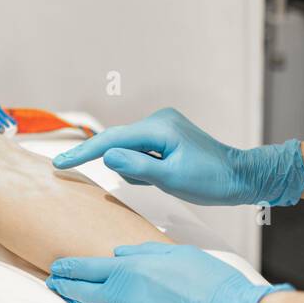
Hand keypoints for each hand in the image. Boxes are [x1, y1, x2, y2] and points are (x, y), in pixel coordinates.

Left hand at [46, 242, 292, 302]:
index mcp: (128, 272)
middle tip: (53, 282)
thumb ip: (140, 253)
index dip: (67, 268)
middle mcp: (121, 298)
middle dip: (63, 286)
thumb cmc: (209, 282)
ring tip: (69, 298)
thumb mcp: (174, 254)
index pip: (84, 269)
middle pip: (81, 292)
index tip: (56, 267)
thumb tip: (116, 255)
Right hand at [51, 107, 303, 206]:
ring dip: (126, 164)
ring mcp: (163, 128)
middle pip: (117, 141)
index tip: (59, 162)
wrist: (243, 177)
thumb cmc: (213, 180)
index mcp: (159, 129)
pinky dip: (137, 164)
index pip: (112, 141)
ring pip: (128, 148)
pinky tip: (154, 174)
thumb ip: (138, 167)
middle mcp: (158, 122)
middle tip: (72, 167)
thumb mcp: (173, 179)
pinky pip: (140, 151)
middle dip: (100, 156)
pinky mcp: (167, 137)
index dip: (83, 152)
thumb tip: (107, 157)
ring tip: (143, 176)